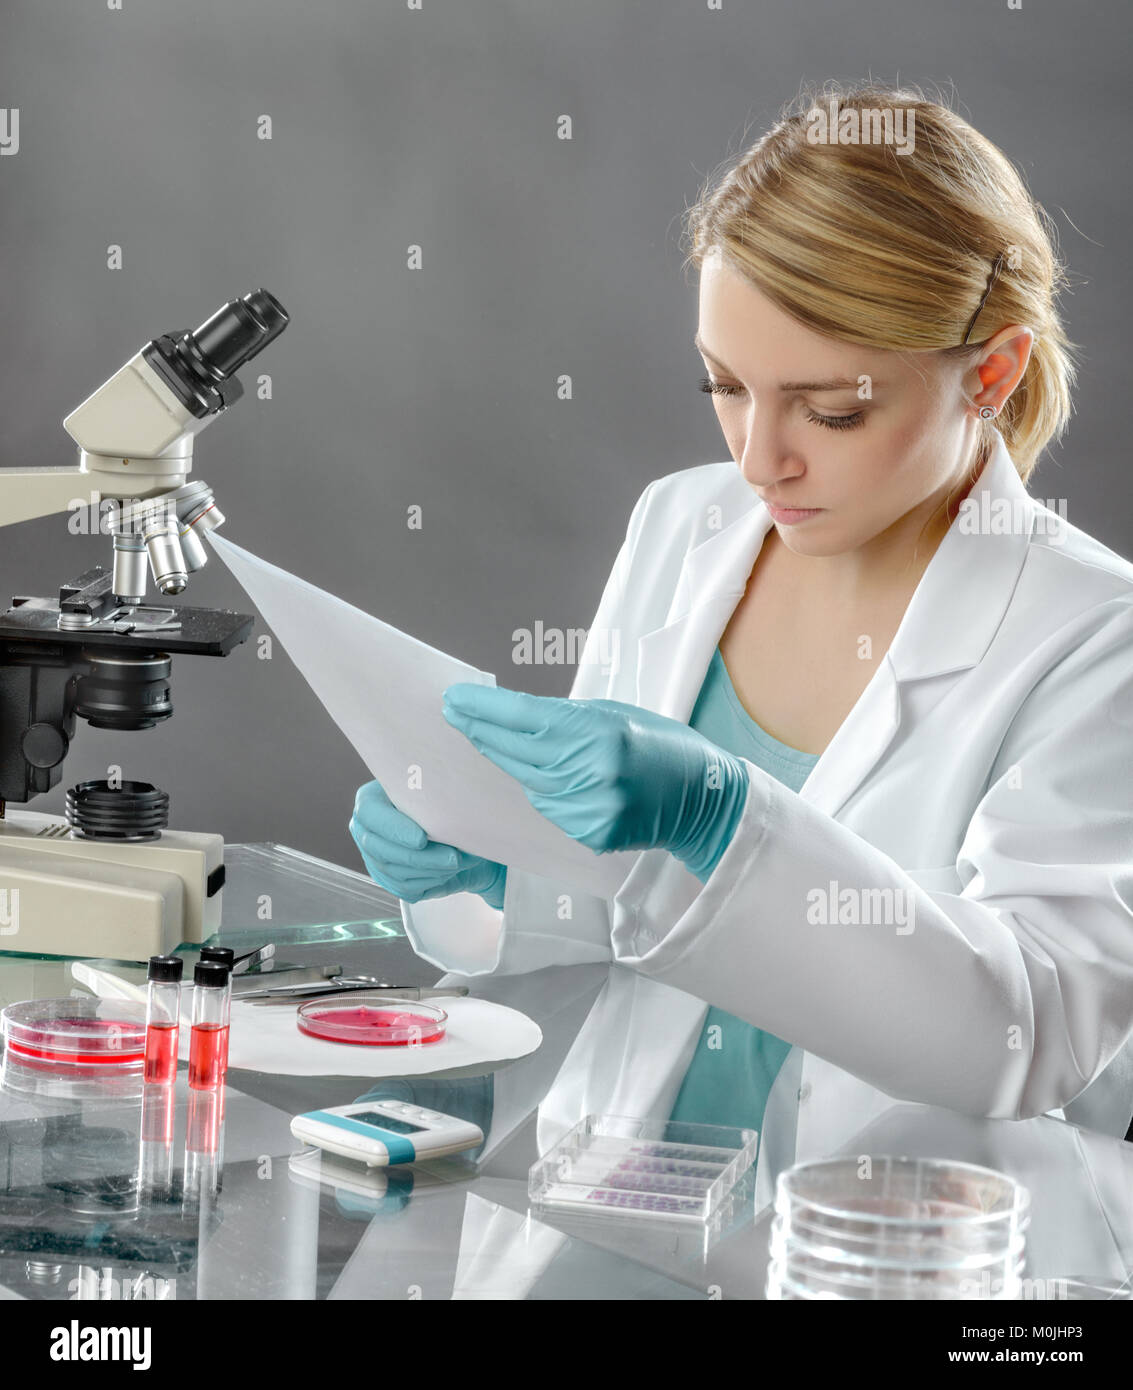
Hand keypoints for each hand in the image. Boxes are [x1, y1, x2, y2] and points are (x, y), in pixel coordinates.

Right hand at [349, 780, 507, 907]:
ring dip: (431, 871)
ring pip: (396, 874)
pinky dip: (430, 882)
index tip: (422, 839)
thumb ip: (425, 793)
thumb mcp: (427, 786)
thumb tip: (442, 808)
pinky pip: (406, 888)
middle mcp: (364, 831)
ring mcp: (373, 858)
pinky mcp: (387, 878)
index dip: (395, 830)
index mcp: (369, 803)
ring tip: (460, 863)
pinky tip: (450, 872)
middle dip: (422, 858)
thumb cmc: (433, 795)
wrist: (441, 818)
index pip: (370, 816)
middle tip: (454, 858)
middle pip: (384, 852)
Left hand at [441, 684, 748, 881]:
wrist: (705, 798)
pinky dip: (539, 790)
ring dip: (506, 760)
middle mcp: (590, 773)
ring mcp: (589, 809)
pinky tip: (538, 776)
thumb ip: (565, 719)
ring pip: (528, 782)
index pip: (526, 719)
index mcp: (599, 733)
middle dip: (482, 732)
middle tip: (455, 713)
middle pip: (517, 752)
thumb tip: (511, 716)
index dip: (486, 710)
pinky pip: (548, 807)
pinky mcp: (590, 835)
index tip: (454, 698)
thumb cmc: (661, 745)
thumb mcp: (615, 714)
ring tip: (486, 739)